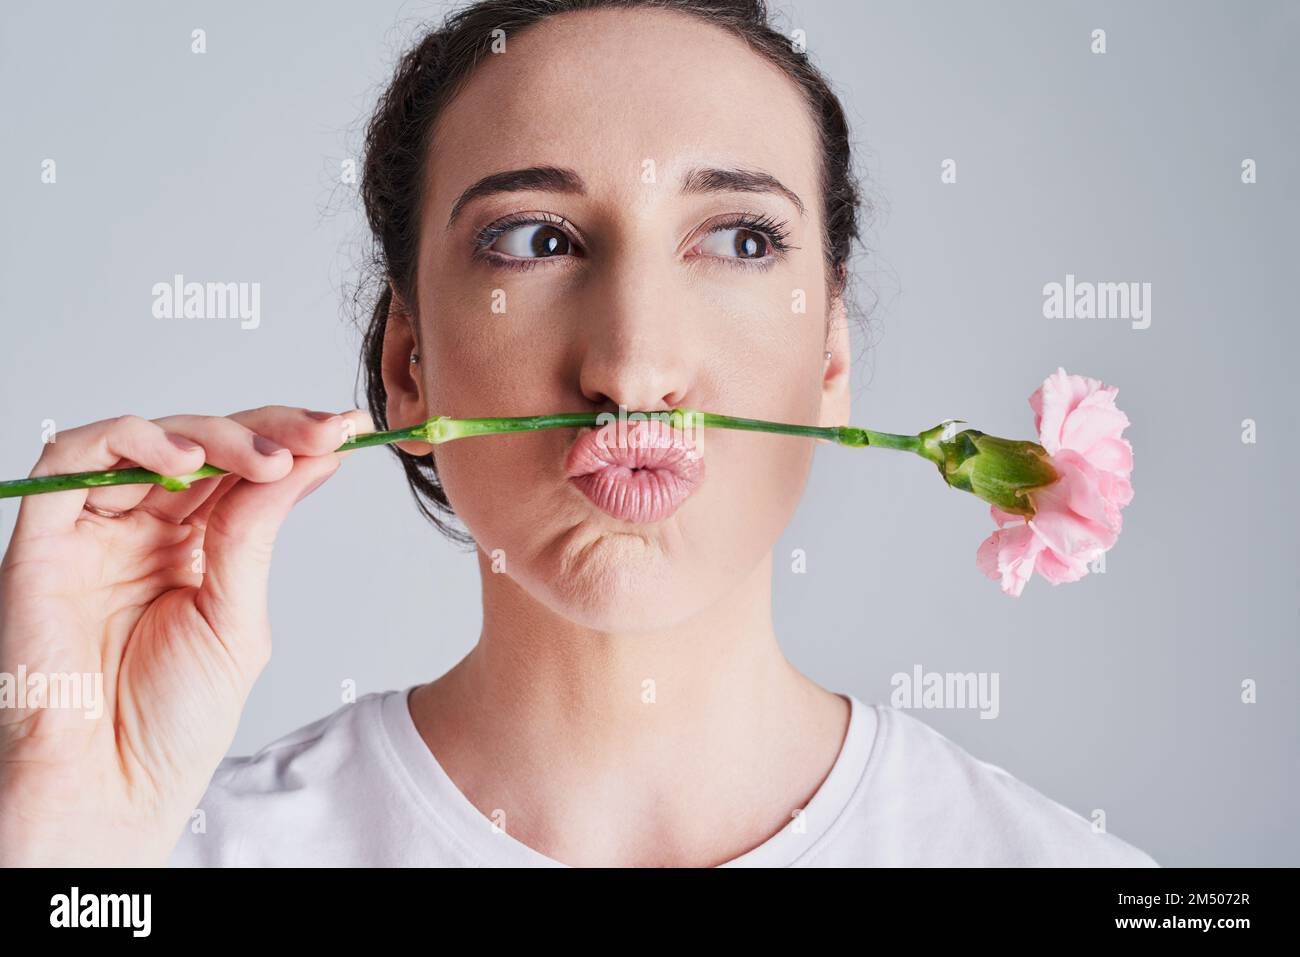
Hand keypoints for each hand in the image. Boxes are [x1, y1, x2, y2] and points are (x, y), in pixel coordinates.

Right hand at [0, 405, 372, 864]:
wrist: (111, 789)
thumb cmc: (171, 721)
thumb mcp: (236, 615)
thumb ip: (256, 531)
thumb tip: (309, 458)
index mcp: (194, 546)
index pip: (242, 470)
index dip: (293, 441)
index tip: (350, 429)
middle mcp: (142, 528)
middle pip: (203, 444)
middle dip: (270, 430)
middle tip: (325, 433)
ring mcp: (93, 529)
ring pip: (147, 439)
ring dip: (214, 435)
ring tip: (269, 458)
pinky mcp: (43, 536)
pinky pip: (71, 458)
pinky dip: (130, 441)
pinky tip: (187, 461)